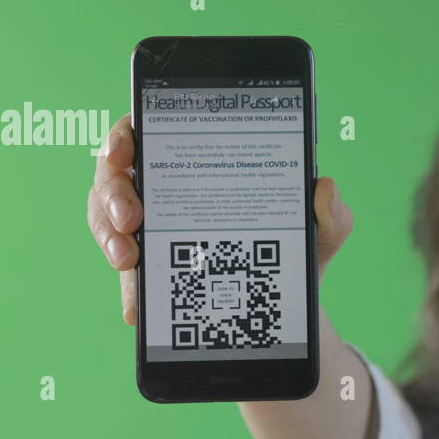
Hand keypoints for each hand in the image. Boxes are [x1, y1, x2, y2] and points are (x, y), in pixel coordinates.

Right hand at [87, 114, 352, 323]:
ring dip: (109, 237)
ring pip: (107, 219)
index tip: (125, 149)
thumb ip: (331, 210)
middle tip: (132, 219)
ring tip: (129, 259)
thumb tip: (325, 187)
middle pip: (115, 174)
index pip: (149, 131)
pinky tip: (137, 307)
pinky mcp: (151, 269)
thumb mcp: (324, 228)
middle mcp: (169, 188)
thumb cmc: (299, 246)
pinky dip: (129, 288)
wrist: (291, 301)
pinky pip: (127, 274)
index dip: (125, 134)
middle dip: (113, 193)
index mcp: (202, 161)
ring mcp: (154, 228)